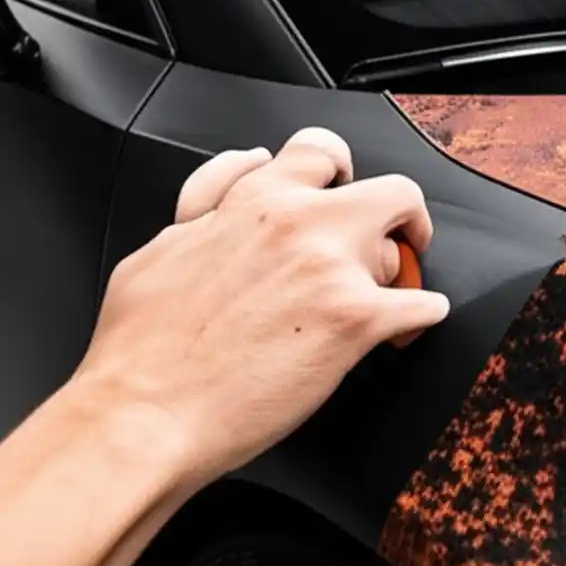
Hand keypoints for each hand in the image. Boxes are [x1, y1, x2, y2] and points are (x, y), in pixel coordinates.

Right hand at [74, 127, 449, 480]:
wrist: (143, 413)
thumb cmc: (142, 347)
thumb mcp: (162, 246)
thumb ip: (211, 202)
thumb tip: (243, 169)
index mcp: (254, 202)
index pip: (319, 152)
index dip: (343, 169)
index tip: (348, 186)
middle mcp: (299, 224)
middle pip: (391, 192)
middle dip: (400, 217)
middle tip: (399, 238)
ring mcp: (331, 268)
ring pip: (401, 252)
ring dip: (395, 278)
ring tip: (375, 301)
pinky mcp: (355, 320)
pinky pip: (422, 305)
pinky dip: (423, 315)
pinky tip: (413, 323)